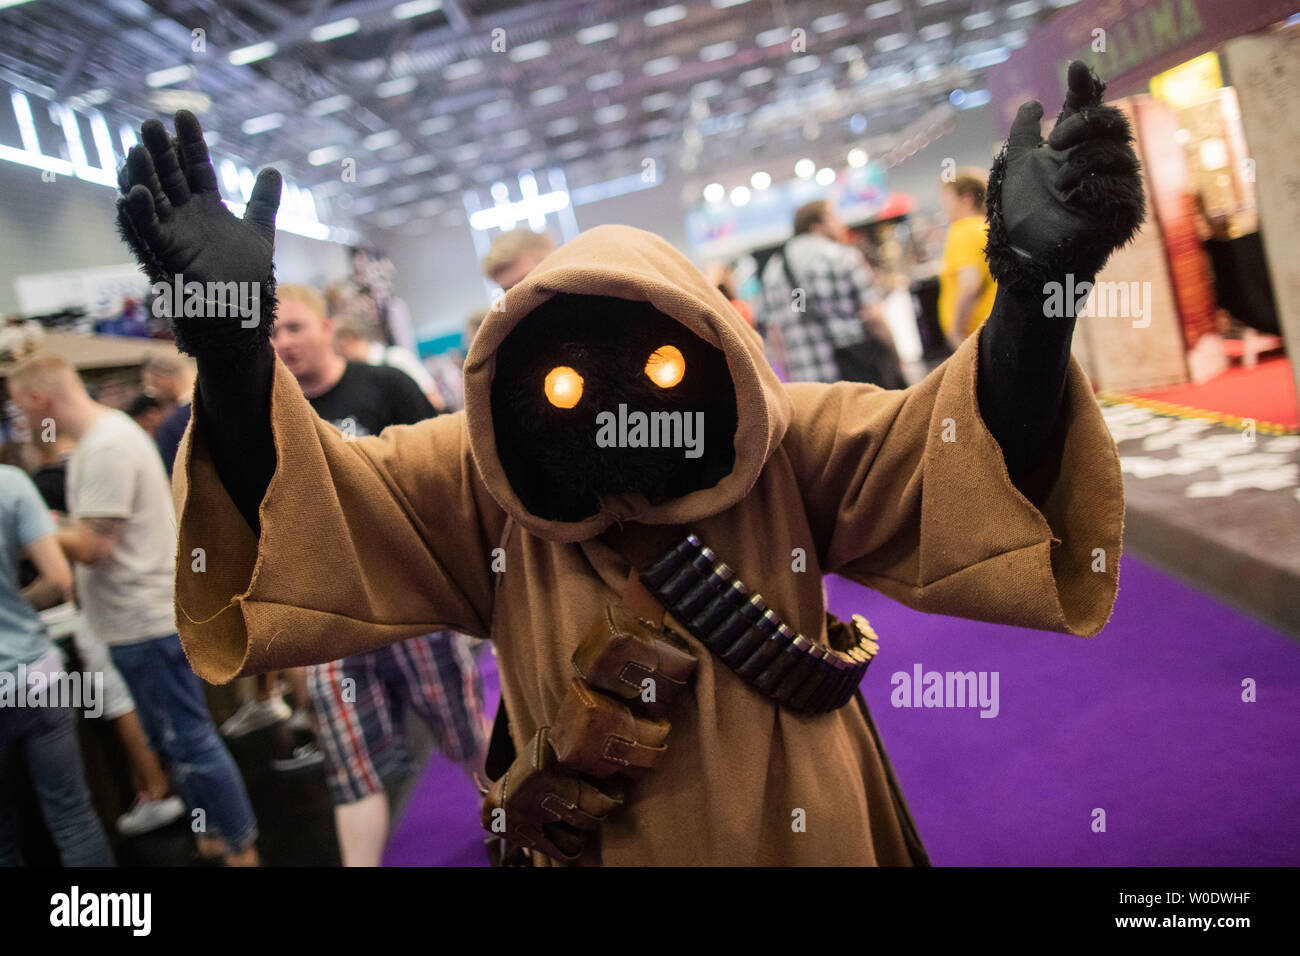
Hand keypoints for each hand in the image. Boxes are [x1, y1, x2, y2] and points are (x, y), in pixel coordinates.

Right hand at [116, 110, 281, 354]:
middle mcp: (185, 217)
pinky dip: (140, 214)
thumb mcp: (258, 232)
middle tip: (151, 123)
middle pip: (169, 177)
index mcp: (206, 208)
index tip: (184, 114)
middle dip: (160, 151)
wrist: (241, 313)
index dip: (189, 142)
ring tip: (136, 149)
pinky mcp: (166, 257)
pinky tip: (134, 193)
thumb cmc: (246, 276)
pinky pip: (147, 233)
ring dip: (142, 176)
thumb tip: (272, 169)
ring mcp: (173, 235)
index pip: (195, 167)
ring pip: (152, 199)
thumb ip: (263, 201)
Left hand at [984, 61, 1144, 291]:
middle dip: (1084, 125)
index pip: (1088, 109)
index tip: (1074, 68)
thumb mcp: (1017, 168)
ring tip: (1059, 186)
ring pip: (1117, 154)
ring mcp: (1116, 185)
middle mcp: (1100, 161)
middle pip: (1112, 123)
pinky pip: (1120, 187)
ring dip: (1081, 165)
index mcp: (1076, 148)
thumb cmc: (1021, 214)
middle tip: (1055, 142)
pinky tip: (1074, 197)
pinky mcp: (1124, 211)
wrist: (1025, 255)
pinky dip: (1094, 187)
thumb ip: (1023, 135)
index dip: (1084, 87)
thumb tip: (1032, 103)